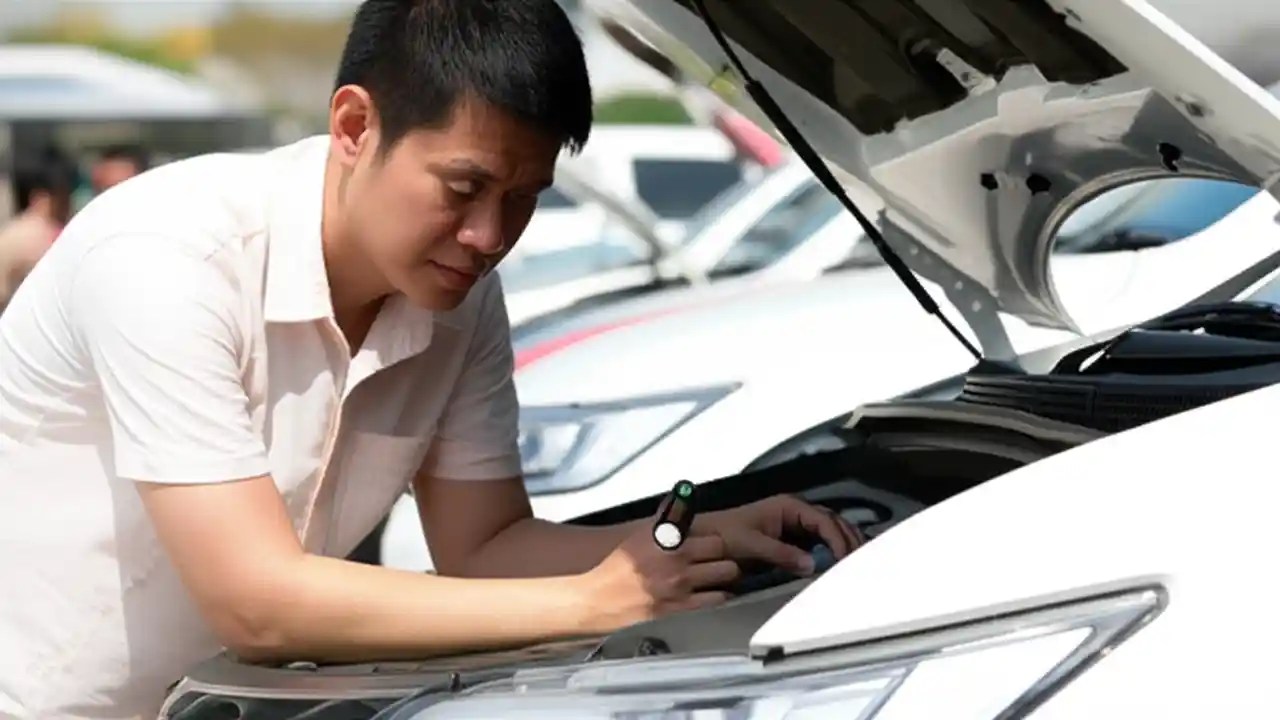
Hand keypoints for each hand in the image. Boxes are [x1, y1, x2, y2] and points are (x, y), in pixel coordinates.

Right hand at [574, 521, 740, 633]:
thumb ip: (665, 519)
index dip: (714, 542)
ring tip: (716, 580)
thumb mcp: (640, 536)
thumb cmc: (618, 567)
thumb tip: (682, 498)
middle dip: (723, 558)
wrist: (597, 599)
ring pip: (726, 578)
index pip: (712, 537)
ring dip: (723, 579)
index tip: (710, 546)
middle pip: (724, 556)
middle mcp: (676, 562)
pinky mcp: (679, 610)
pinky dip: (717, 597)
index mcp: (667, 541)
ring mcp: (680, 588)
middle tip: (717, 563)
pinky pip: (716, 601)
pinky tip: (710, 595)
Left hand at [696, 495, 864, 575]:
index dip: (836, 538)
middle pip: (832, 521)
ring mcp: (796, 523)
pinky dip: (833, 550)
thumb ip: (780, 553)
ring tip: (858, 563)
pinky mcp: (793, 537)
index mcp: (788, 506)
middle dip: (848, 539)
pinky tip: (840, 563)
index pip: (822, 520)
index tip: (845, 558)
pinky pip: (819, 541)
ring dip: (844, 543)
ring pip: (829, 530)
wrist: (705, 536)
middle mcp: (796, 511)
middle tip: (861, 561)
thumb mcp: (751, 544)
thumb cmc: (725, 534)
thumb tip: (811, 565)